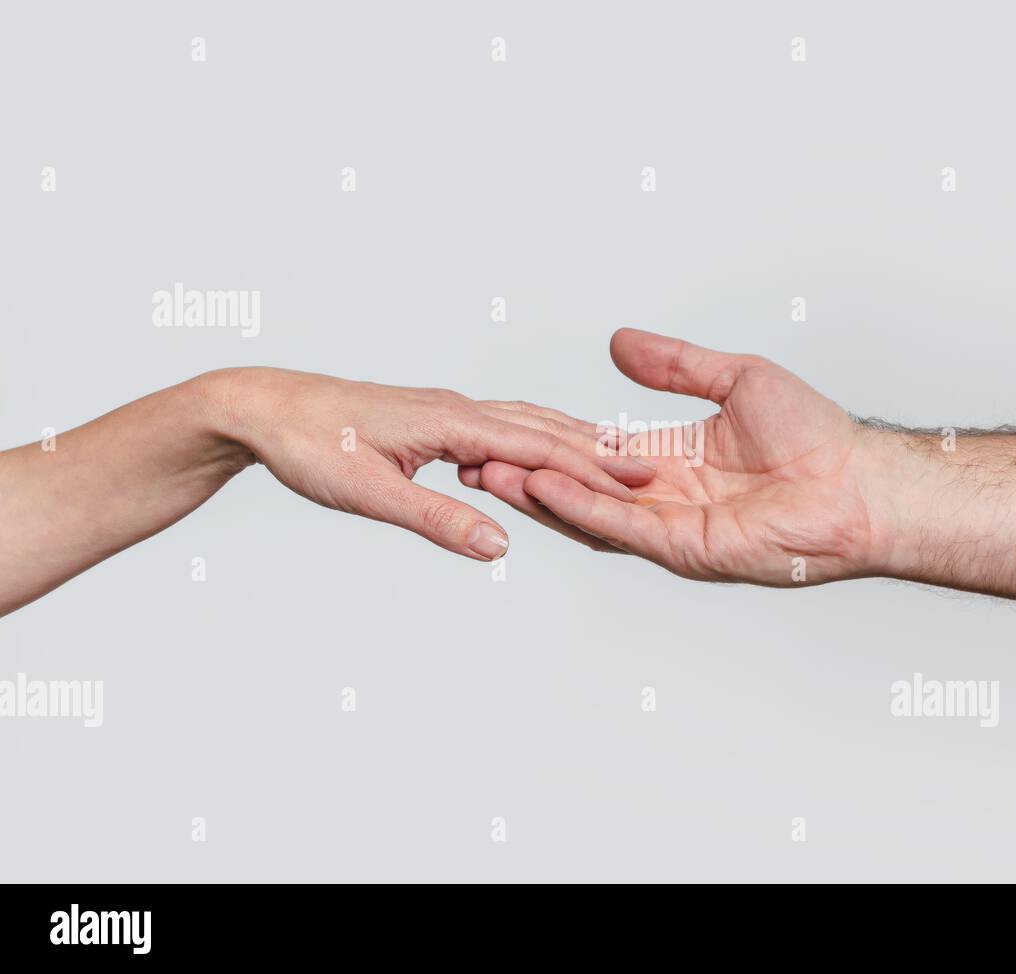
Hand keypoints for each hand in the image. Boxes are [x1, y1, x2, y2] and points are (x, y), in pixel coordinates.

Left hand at [214, 367, 654, 560]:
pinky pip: (505, 427)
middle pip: (544, 429)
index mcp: (450, 421)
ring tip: (619, 456)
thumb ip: (438, 518)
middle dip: (599, 451)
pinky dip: (541, 438)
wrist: (266, 408)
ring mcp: (450, 410)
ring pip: (528, 422)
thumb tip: (500, 544)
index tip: (638, 485)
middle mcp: (458, 409)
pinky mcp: (438, 419)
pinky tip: (548, 449)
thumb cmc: (311, 445)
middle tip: (652, 472)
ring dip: (575, 440)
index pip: (537, 448)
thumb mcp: (370, 492)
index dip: (590, 468)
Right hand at [458, 330, 885, 583]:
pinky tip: (545, 486)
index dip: (552, 440)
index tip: (506, 424)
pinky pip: (624, 528)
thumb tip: (620, 343)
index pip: (596, 452)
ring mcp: (671, 528)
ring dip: (541, 494)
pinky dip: (582, 507)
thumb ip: (674, 364)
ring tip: (491, 470)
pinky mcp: (685, 549)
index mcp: (672, 461)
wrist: (857, 481)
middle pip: (583, 487)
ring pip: (592, 512)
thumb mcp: (735, 378)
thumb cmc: (814, 433)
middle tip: (474, 454)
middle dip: (529, 472)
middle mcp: (664, 498)